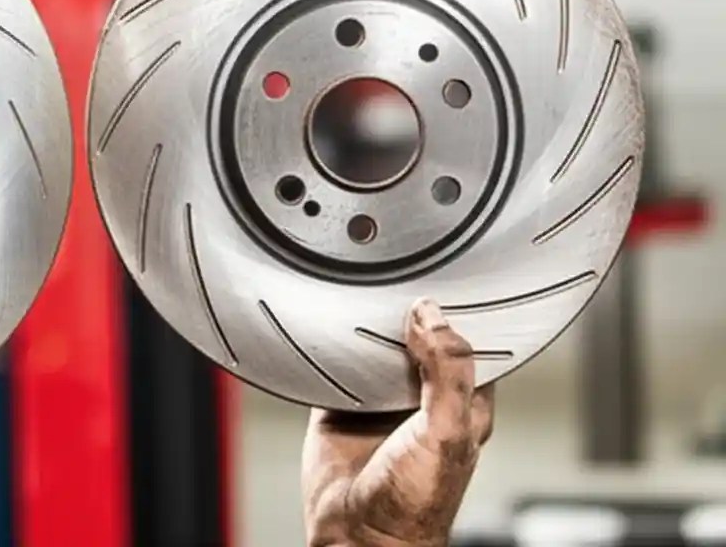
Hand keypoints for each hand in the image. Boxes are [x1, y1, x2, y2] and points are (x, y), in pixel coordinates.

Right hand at [302, 299, 494, 546]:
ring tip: (360, 292)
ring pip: (376, 345)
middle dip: (407, 311)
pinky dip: (329, 347)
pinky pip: (334, 364)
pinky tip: (330, 329)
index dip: (459, 311)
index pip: (469, 340)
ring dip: (367, 325)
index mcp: (464, 400)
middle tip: (395, 278)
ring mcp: (380, 399)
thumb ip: (447, 372)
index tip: (444, 278)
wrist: (356, 535)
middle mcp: (422, 395)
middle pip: (418, 335)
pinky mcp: (340, 404)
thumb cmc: (416, 503)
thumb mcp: (446, 431)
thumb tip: (432, 314)